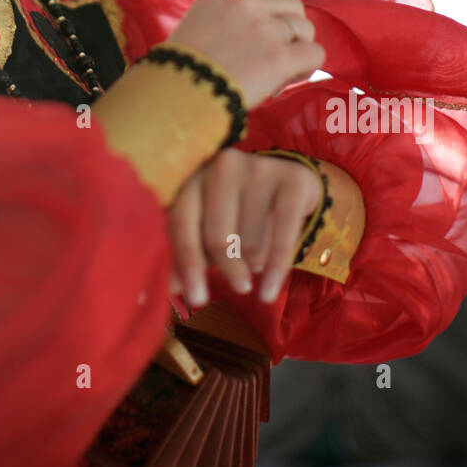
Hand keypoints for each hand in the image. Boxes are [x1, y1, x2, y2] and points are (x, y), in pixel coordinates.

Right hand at [165, 0, 325, 109]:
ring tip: (281, 72)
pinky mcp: (280, 56)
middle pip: (292, 6)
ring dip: (298, 49)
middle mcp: (245, 1)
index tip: (253, 45)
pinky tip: (287, 79)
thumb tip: (259, 36)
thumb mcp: (197, 29)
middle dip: (289, 31)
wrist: (173, 100)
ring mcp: (264, 27)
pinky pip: (315, 53)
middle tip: (274, 56)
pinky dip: (306, 67)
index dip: (266, 22)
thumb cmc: (178, 73)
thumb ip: (228, 21)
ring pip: (306, 29)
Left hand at [167, 148, 322, 307]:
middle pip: (218, 235)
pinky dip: (276, 268)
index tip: (196, 299)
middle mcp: (223, 167)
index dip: (187, 262)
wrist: (290, 185)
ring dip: (254, 262)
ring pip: (251, 239)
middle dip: (228, 269)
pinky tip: (269, 291)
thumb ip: (189, 256)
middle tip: (239, 288)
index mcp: (195, 179)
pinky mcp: (292, 179)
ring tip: (257, 260)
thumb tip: (173, 292)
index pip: (182, 222)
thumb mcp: (210, 231)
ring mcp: (259, 168)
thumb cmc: (240, 213)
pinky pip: (283, 233)